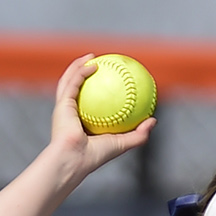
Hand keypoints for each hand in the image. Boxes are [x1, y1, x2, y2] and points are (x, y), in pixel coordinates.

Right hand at [48, 55, 154, 177]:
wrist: (74, 160)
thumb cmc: (95, 156)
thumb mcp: (122, 144)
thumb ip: (138, 134)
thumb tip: (154, 120)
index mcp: (81, 123)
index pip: (88, 103)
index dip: (97, 91)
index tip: (110, 80)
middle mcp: (70, 114)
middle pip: (75, 88)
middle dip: (82, 73)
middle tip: (98, 63)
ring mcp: (63, 108)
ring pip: (68, 80)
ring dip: (77, 65)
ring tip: (91, 55)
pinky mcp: (61, 104)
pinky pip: (72, 82)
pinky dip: (81, 71)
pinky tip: (94, 63)